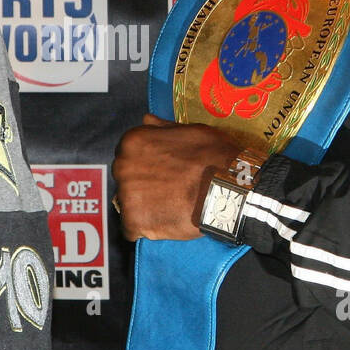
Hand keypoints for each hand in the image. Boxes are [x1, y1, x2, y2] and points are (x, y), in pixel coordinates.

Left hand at [113, 114, 240, 240]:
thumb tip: (146, 120)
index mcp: (133, 141)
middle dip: (141, 185)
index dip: (145, 165)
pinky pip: (131, 229)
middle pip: (124, 179)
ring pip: (127, 204)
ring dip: (143, 207)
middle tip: (167, 190)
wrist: (226, 190)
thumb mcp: (191, 131)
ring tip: (169, 207)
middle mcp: (123, 166)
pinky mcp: (133, 221)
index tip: (161, 172)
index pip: (127, 155)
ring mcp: (126, 195)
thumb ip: (163, 128)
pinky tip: (164, 222)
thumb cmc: (212, 157)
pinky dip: (144, 228)